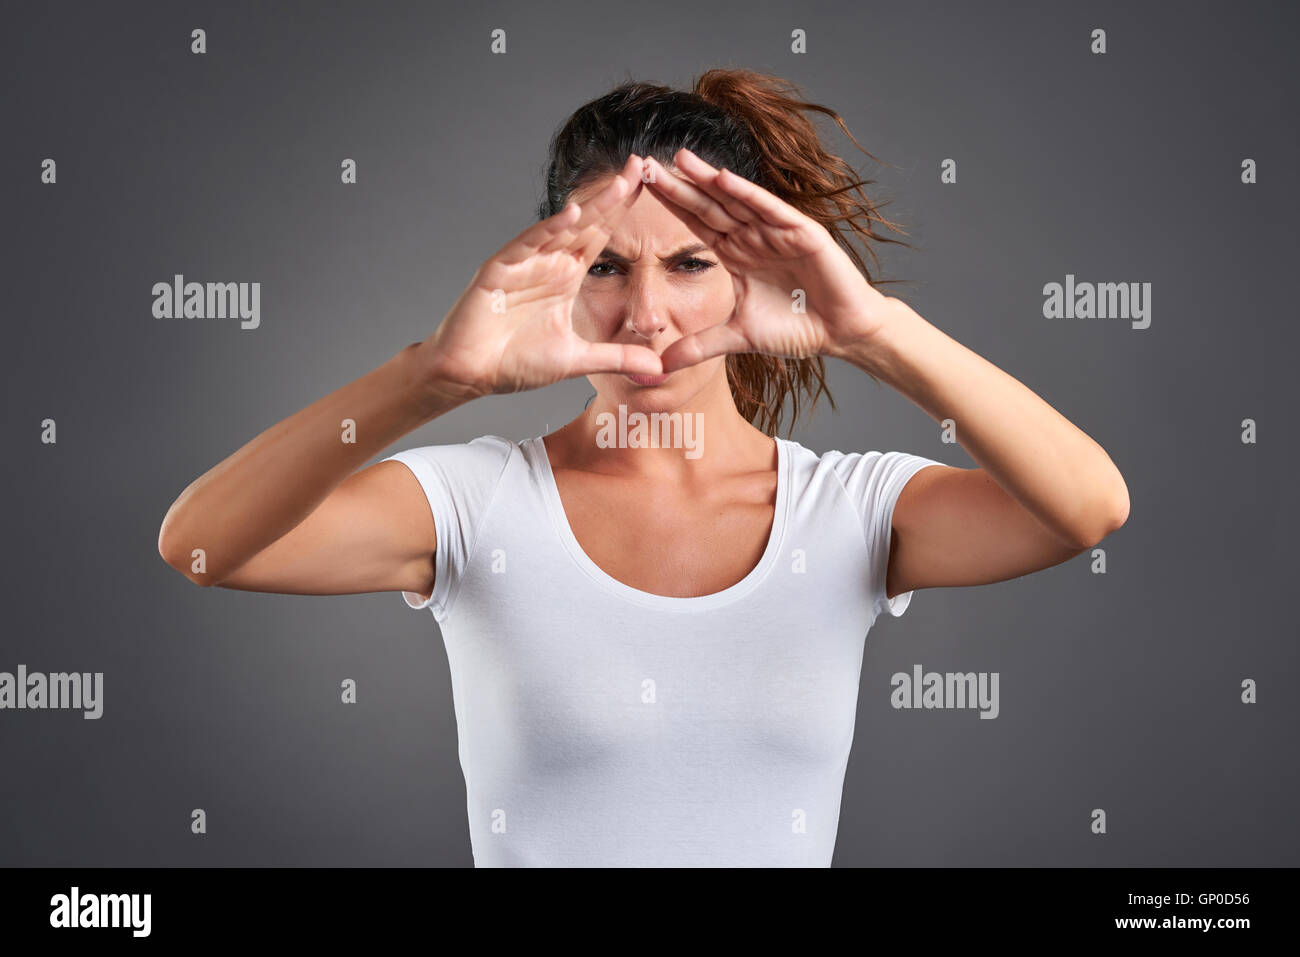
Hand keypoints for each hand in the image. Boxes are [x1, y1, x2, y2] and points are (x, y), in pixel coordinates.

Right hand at [420, 154, 661, 397]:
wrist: (471, 374)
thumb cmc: (515, 362)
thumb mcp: (577, 360)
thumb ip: (617, 358)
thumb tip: (658, 368)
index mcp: (567, 276)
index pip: (602, 236)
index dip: (624, 212)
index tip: (650, 186)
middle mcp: (549, 262)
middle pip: (588, 222)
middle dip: (614, 195)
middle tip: (640, 163)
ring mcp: (524, 263)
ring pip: (562, 228)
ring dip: (590, 206)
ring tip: (619, 183)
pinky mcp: (500, 270)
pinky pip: (528, 244)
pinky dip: (548, 229)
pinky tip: (572, 213)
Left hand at [641, 149, 899, 371]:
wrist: (840, 333)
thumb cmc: (796, 328)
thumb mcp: (737, 338)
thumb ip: (700, 347)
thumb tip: (660, 366)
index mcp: (736, 253)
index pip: (696, 223)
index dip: (670, 205)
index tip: (638, 188)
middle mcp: (752, 236)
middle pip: (708, 206)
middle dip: (678, 185)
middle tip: (644, 163)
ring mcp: (776, 231)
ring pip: (734, 201)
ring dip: (707, 180)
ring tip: (678, 159)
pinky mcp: (801, 232)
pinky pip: (769, 209)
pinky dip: (746, 194)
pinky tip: (722, 178)